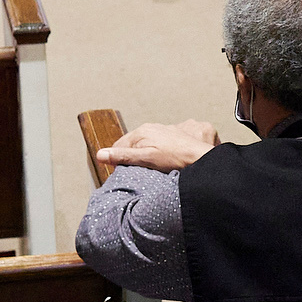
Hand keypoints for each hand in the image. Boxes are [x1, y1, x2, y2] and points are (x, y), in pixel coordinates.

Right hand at [97, 119, 217, 172]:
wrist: (200, 157)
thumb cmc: (175, 159)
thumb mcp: (145, 159)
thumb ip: (123, 156)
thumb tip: (100, 155)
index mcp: (142, 131)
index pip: (119, 146)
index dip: (116, 160)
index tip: (119, 173)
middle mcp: (151, 128)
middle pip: (132, 145)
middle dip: (130, 157)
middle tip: (133, 173)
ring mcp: (163, 130)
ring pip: (144, 145)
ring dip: (142, 156)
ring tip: (147, 169)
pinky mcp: (172, 136)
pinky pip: (156, 145)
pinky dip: (154, 154)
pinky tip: (160, 163)